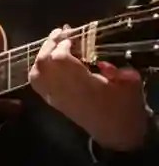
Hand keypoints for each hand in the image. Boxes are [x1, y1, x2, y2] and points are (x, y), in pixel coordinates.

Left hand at [29, 25, 149, 150]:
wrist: (116, 133)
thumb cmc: (124, 108)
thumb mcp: (130, 86)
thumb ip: (119, 72)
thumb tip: (103, 64)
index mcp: (84, 87)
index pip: (59, 60)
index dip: (62, 45)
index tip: (72, 36)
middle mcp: (63, 92)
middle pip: (44, 63)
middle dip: (50, 44)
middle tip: (60, 33)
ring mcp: (54, 98)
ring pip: (36, 72)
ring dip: (42, 54)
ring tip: (53, 44)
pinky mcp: (51, 102)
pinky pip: (36, 82)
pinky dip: (38, 68)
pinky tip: (47, 61)